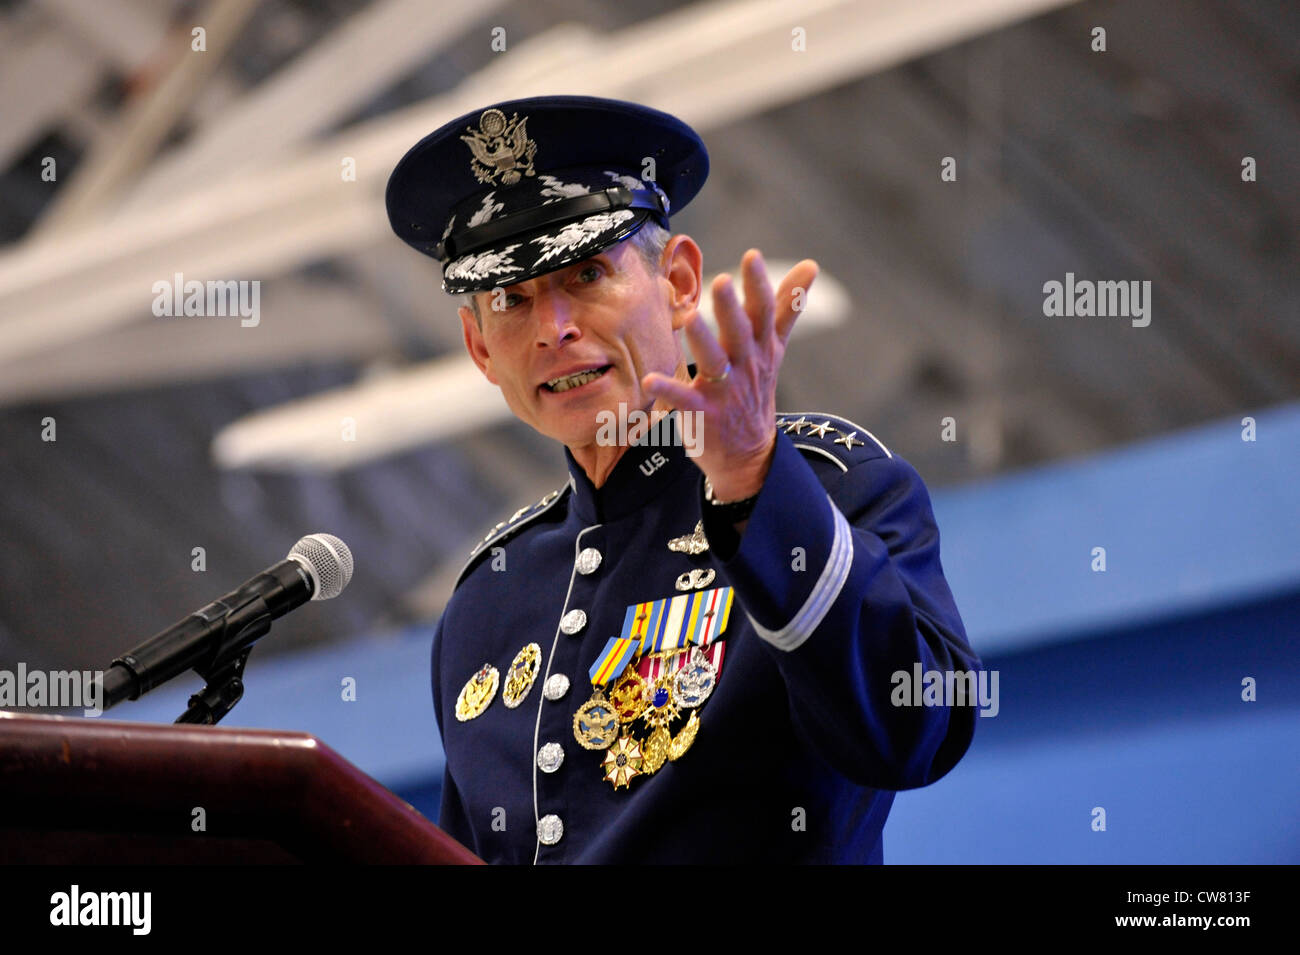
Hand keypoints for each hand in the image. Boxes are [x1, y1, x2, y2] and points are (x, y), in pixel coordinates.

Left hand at [643, 249, 818, 501]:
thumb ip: (787, 306)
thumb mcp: (775, 348)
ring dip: (702, 340)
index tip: (751, 257)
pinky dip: (668, 390)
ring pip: (714, 362)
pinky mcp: (703, 414)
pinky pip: (684, 400)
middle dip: (730, 309)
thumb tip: (810, 265)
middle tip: (721, 281)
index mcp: (760, 348)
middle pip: (739, 334)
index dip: (758, 285)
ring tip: (689, 318)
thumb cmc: (755, 390)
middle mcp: (745, 367)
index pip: (763, 312)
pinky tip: (651, 379)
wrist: (749, 454)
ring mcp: (724, 391)